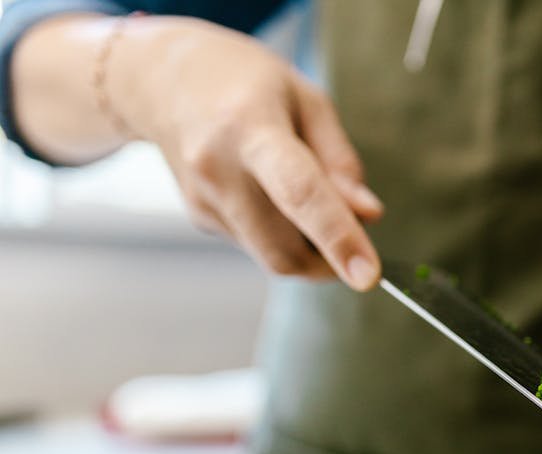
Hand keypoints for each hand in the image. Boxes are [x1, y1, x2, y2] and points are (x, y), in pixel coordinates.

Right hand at [113, 17, 381, 288]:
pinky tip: (274, 194)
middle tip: (357, 239)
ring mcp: (202, 200)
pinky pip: (257, 245)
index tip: (368, 275)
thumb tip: (368, 215)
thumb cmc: (245, 83)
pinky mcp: (199, 218)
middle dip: (331, 262)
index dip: (337, 237)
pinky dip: (284, 236)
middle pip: (284, 249)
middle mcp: (217, 170)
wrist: (162, 81)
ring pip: (272, 258)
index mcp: (250, 128)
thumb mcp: (307, 100)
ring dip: (309, 251)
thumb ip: (340, 160)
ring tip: (313, 201)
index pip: (299, 192)